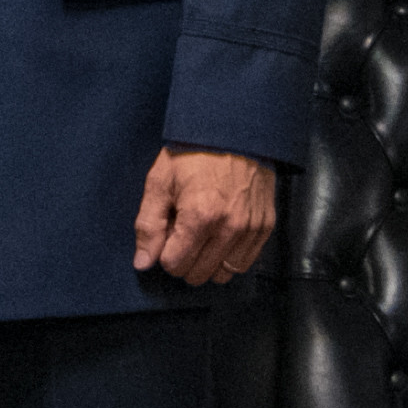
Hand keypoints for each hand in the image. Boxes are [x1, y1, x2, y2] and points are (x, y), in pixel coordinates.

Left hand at [133, 147, 275, 285]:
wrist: (234, 133)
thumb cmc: (192, 155)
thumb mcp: (159, 183)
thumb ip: (149, 225)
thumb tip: (143, 262)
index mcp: (200, 217)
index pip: (175, 264)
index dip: (164, 253)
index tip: (165, 235)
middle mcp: (229, 228)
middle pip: (198, 272)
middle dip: (183, 260)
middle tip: (181, 234)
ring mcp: (251, 229)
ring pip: (223, 273)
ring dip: (206, 263)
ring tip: (200, 237)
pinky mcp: (265, 227)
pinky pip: (244, 262)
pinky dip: (228, 258)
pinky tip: (218, 239)